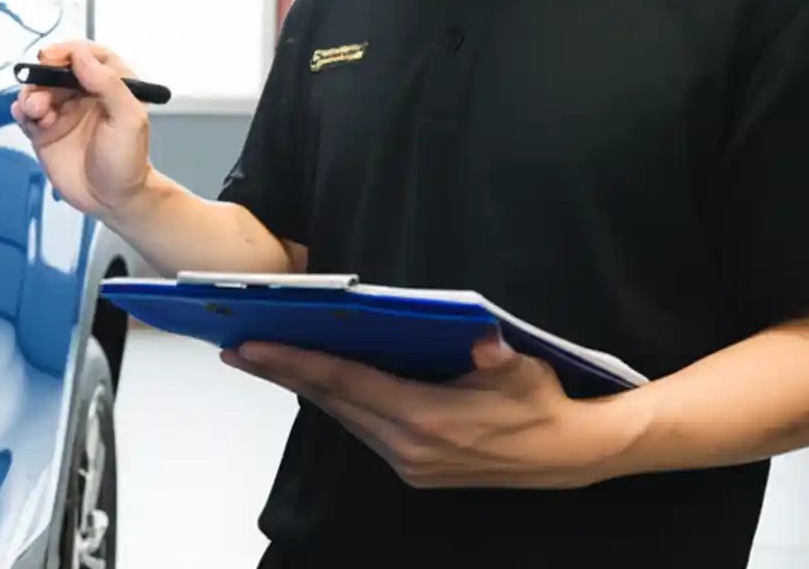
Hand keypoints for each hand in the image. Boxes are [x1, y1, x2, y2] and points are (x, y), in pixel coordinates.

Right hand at [11, 40, 152, 218]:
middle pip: (57, 70)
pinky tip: (25, 117)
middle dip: (44, 76)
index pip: (88, 56)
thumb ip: (108, 84)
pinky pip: (27, 113)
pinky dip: (21, 111)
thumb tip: (80, 55)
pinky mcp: (44, 132)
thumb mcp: (128, 119)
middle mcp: (83, 94)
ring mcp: (61, 112)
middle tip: (40, 92)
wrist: (111, 200)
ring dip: (32, 95)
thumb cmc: (126, 159)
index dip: (70, 51)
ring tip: (36, 111)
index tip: (53, 57)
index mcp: (109, 85)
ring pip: (38, 90)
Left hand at [221, 333, 645, 489]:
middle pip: (330, 402)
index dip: (295, 362)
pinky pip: (360, 428)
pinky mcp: (414, 467)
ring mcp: (408, 461)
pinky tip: (316, 382)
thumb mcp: (523, 373)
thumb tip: (482, 341)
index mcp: (425, 419)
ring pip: (342, 417)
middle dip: (282, 372)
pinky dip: (334, 402)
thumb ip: (497, 356)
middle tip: (238, 348)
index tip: (253, 346)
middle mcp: (407, 446)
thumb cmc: (541, 404)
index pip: (344, 383)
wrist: (570, 454)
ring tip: (265, 360)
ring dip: (303, 388)